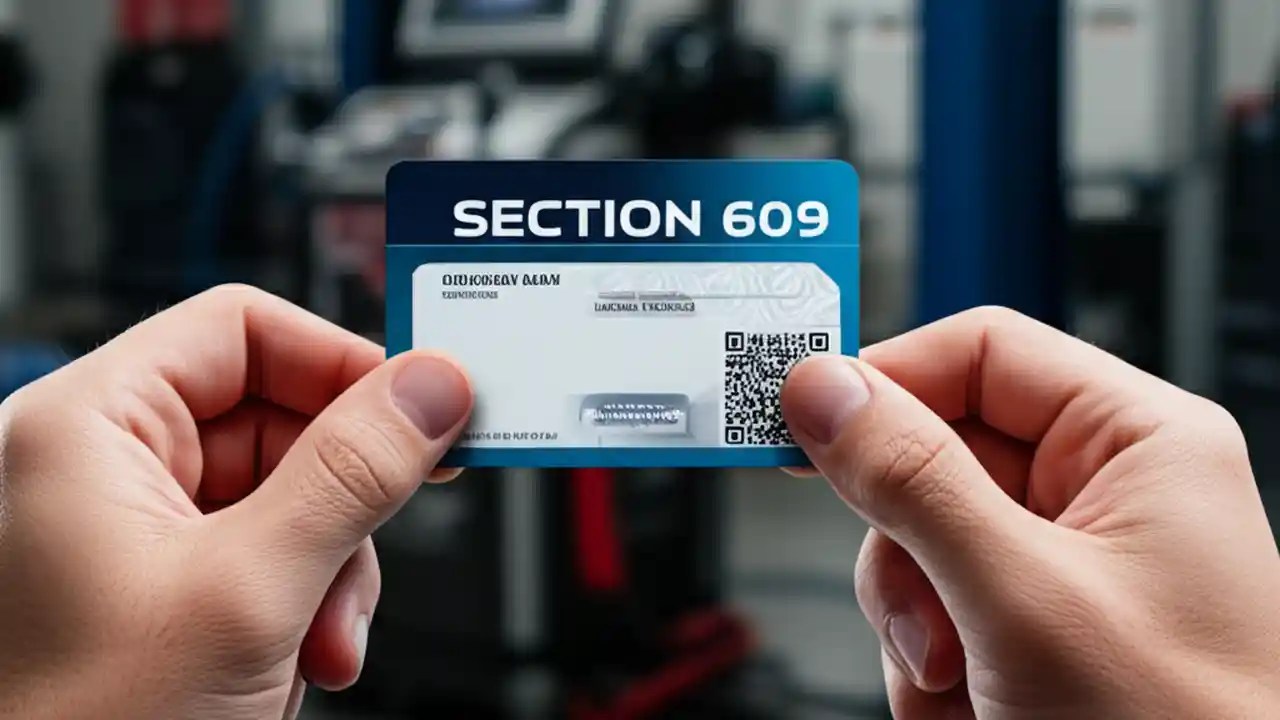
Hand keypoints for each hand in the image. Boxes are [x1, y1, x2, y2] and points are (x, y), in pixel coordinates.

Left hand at [0, 286, 473, 719]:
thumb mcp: (251, 590)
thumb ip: (354, 473)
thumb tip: (430, 389)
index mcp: (89, 429)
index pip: (242, 330)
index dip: (342, 361)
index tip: (425, 406)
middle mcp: (105, 469)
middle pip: (278, 419)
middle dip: (342, 499)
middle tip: (381, 542)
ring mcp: (132, 533)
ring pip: (288, 495)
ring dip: (333, 567)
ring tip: (324, 639)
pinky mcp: (163, 588)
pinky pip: (270, 556)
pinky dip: (307, 604)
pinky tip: (299, 659)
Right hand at [782, 307, 1279, 718]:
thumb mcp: (1022, 599)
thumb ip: (914, 481)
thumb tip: (824, 391)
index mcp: (1137, 442)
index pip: (980, 354)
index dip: (884, 379)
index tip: (799, 418)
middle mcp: (1103, 494)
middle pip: (934, 456)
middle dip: (906, 547)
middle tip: (916, 613)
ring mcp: (1067, 567)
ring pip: (921, 543)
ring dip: (914, 621)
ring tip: (959, 682)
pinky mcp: (1036, 630)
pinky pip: (935, 611)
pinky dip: (931, 667)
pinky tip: (975, 708)